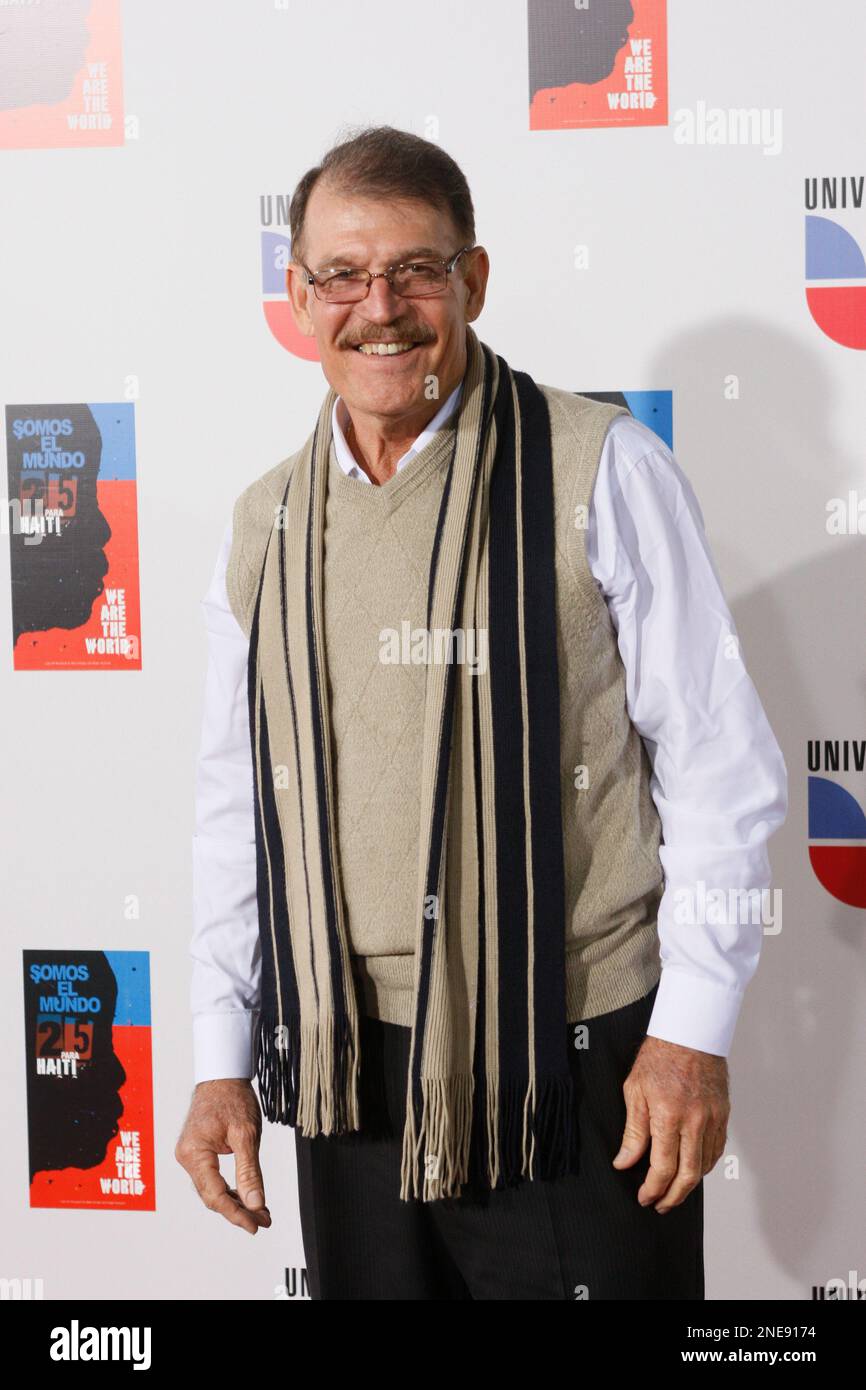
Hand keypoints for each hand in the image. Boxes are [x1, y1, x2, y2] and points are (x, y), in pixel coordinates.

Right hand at [175, 1079, 271, 1234]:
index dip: (236, 1214)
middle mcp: (186, 1157)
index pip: (215, 1195)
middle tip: (263, 1221)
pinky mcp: (196, 1152)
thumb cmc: (232, 1098)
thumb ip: (249, 1172)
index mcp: (194, 1153)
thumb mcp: (246, 1134)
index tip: (256, 1226)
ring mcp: (190, 1155)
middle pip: (211, 1196)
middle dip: (238, 1211)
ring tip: (260, 1212)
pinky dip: (228, 1189)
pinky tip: (246, 1196)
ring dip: (234, 1202)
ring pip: (211, 1190)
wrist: (222, 1075)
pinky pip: (211, 1178)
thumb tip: (255, 1204)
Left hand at [612, 1036, 729, 1213]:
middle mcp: (694, 1121)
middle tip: (659, 1204)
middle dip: (672, 1197)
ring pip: (704, 1166)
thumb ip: (633, 1131)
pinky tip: (692, 1169)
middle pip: (688, 1175)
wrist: (690, 1033)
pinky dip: (705, 1165)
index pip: (662, 1167)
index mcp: (668, 1116)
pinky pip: (716, 1150)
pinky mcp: (723, 1115)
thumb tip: (624, 1162)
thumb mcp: (634, 1091)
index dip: (652, 1189)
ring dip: (689, 1184)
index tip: (644, 1197)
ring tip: (672, 1190)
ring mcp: (712, 1119)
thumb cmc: (659, 1058)